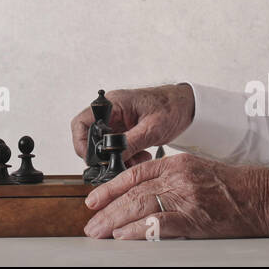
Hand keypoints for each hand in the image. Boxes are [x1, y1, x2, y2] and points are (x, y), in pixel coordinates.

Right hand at [70, 84, 194, 166]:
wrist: (188, 106)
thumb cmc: (172, 107)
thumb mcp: (152, 128)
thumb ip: (131, 142)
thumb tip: (113, 157)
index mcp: (113, 103)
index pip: (82, 122)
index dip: (80, 142)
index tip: (91, 159)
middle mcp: (111, 112)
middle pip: (90, 137)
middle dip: (101, 155)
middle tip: (115, 165)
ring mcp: (117, 121)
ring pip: (104, 146)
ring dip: (115, 158)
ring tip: (134, 162)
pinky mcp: (125, 130)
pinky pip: (116, 147)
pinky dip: (125, 157)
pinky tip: (140, 158)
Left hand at [83, 154, 268, 238]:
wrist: (260, 197)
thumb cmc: (230, 187)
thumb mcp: (195, 172)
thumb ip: (168, 180)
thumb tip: (139, 196)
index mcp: (176, 164)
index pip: (134, 174)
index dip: (110, 187)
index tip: (93, 200)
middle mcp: (178, 177)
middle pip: (133, 192)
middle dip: (107, 208)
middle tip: (90, 223)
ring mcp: (186, 197)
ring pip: (141, 206)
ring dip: (116, 221)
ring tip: (100, 232)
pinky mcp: (195, 218)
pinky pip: (160, 224)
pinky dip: (140, 231)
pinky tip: (125, 236)